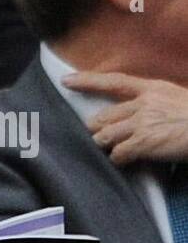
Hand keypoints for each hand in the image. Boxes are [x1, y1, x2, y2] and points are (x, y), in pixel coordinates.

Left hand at [64, 72, 187, 164]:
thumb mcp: (177, 100)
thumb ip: (154, 104)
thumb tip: (136, 115)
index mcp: (153, 89)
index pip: (113, 82)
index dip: (87, 81)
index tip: (65, 80)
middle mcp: (143, 103)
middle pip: (102, 118)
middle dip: (98, 131)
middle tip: (104, 138)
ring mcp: (141, 123)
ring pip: (104, 137)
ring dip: (107, 147)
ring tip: (118, 151)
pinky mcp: (143, 142)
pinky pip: (118, 154)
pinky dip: (120, 160)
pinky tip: (129, 162)